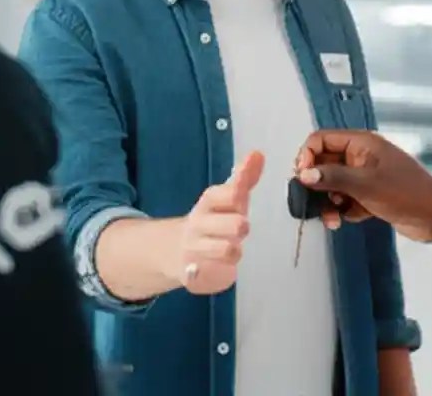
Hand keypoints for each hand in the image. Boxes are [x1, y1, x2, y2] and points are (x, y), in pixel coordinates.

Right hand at [177, 150, 263, 294]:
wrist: (172, 249)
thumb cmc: (212, 220)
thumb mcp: (226, 199)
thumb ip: (244, 178)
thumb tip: (259, 153)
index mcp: (208, 204)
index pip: (220, 194)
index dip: (235, 193)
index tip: (242, 193)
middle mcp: (199, 225)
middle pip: (232, 224)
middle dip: (240, 226)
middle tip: (240, 228)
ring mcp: (193, 250)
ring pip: (226, 251)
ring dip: (233, 251)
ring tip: (230, 249)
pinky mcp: (191, 275)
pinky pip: (207, 277)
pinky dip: (213, 276)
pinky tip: (211, 269)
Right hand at [294, 130, 431, 244]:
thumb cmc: (409, 194)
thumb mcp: (366, 184)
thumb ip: (333, 177)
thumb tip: (305, 174)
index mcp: (362, 143)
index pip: (322, 140)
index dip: (308, 156)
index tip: (303, 177)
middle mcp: (362, 157)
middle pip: (324, 163)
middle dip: (317, 183)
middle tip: (313, 200)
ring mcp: (366, 176)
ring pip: (333, 185)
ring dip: (328, 201)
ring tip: (332, 217)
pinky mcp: (370, 195)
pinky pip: (345, 200)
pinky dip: (343, 210)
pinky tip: (348, 219)